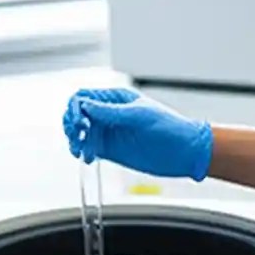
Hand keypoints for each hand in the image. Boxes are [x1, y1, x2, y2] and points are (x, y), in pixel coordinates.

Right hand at [61, 87, 212, 180]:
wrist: (183, 151)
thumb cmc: (168, 127)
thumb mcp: (139, 116)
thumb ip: (111, 112)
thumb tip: (85, 106)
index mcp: (116, 98)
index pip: (84, 96)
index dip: (75, 107)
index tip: (80, 122)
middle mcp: (108, 113)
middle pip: (77, 113)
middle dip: (71, 123)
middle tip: (77, 136)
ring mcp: (108, 131)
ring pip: (79, 131)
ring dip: (74, 139)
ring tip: (80, 150)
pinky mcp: (109, 149)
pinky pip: (87, 147)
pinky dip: (82, 151)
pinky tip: (87, 158)